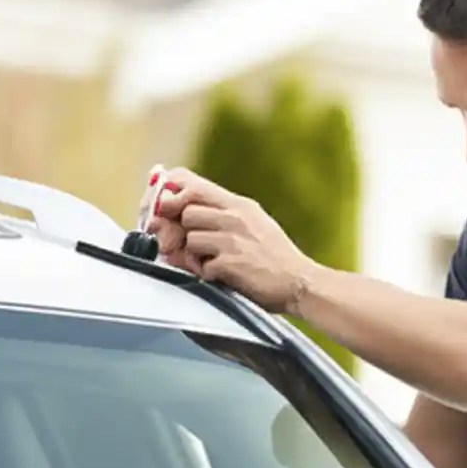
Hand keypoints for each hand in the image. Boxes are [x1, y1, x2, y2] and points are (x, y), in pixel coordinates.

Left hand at [146, 168, 316, 313]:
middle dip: (185, 231)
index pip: (192, 184)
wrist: (299, 282)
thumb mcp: (252, 223)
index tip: (166, 206)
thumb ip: (221, 214)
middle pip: (186, 211)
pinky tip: (225, 276)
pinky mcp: (230, 263)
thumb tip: (182, 211)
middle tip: (195, 245)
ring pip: (190, 239)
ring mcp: (233, 239)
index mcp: (239, 205)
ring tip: (215, 263)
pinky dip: (208, 275)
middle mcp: (235, 217)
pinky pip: (201, 266)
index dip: (172, 194)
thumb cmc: (274, 257)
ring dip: (196, 256)